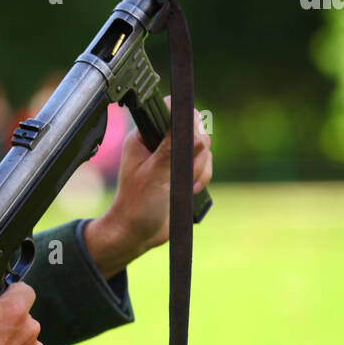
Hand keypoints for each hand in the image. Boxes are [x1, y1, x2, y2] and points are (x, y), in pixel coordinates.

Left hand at [83, 96, 211, 276]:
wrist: (138, 233)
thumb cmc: (138, 205)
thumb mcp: (155, 174)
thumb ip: (173, 149)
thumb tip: (194, 128)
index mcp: (145, 136)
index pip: (173, 111)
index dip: (187, 123)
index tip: (189, 143)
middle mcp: (160, 143)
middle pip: (195, 131)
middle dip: (194, 155)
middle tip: (179, 173)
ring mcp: (173, 157)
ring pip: (204, 150)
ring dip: (197, 171)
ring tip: (179, 187)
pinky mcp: (183, 171)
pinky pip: (206, 166)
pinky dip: (201, 179)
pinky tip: (186, 192)